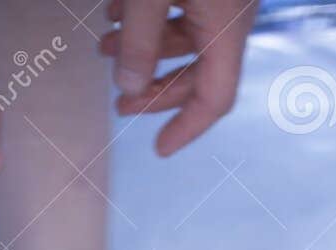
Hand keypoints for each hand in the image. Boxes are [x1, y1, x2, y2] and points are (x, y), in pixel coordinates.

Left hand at [100, 0, 257, 155]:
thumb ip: (138, 39)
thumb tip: (129, 86)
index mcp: (224, 30)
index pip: (214, 98)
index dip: (187, 128)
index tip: (160, 148)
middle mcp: (230, 21)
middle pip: (199, 75)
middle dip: (155, 91)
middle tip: (121, 104)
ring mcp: (223, 2)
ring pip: (187, 41)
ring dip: (145, 51)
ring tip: (106, 48)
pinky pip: (185, 12)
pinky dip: (151, 23)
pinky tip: (118, 15)